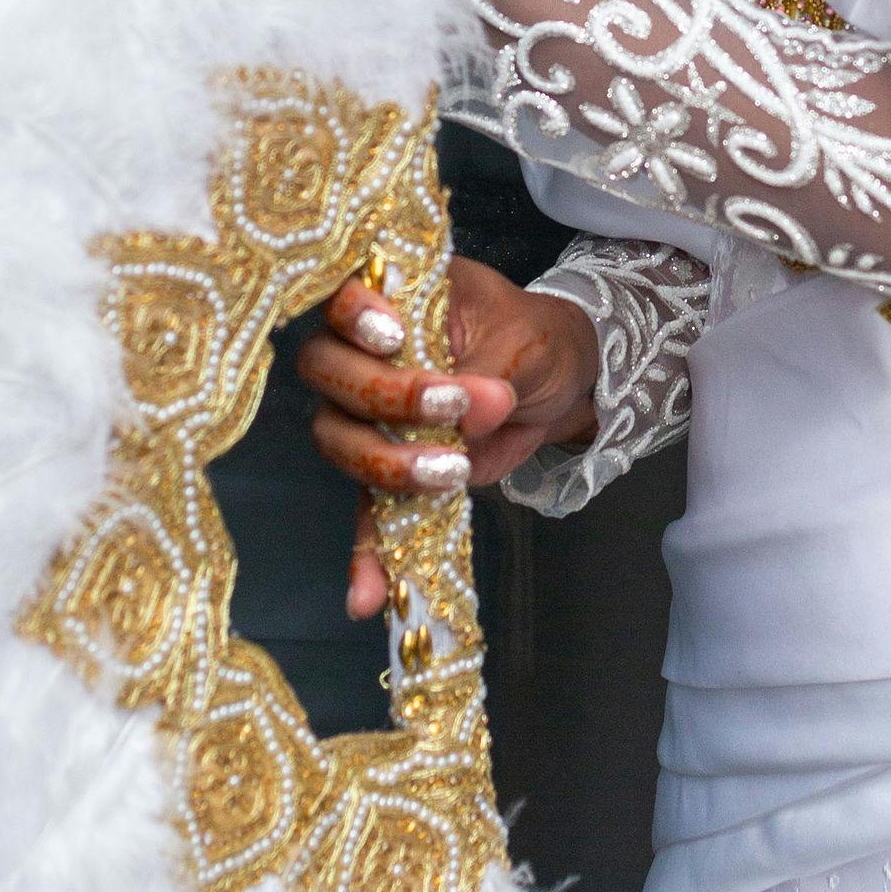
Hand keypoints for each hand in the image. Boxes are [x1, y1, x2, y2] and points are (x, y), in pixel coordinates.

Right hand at [298, 254, 600, 618]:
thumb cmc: (536, 339)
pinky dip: (368, 553)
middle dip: (382, 397)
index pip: (342, 295)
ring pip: (340, 440)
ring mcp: (372, 414)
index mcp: (397, 297)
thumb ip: (492, 372)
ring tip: (450, 470)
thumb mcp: (525, 342)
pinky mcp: (392, 468)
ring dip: (384, 463)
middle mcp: (366, 352)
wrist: (561, 384)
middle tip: (449, 409)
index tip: (394, 338)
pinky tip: (367, 596)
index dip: (352, 315)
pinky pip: (368, 510)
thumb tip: (475, 409)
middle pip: (329, 373)